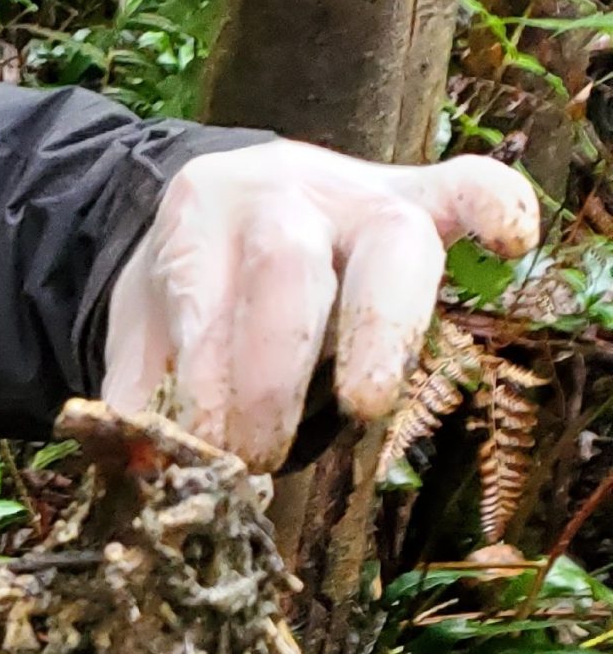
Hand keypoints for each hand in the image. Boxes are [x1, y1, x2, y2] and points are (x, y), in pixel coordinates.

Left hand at [101, 139, 539, 469]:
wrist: (229, 199)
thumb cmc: (195, 280)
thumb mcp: (146, 323)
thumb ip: (142, 389)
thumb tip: (144, 467)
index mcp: (198, 212)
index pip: (199, 293)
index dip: (207, 375)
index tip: (208, 446)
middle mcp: (279, 193)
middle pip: (285, 268)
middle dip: (273, 375)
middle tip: (259, 456)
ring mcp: (357, 190)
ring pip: (386, 244)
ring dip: (378, 335)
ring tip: (360, 409)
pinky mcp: (421, 196)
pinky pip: (467, 186)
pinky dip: (493, 207)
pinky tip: (510, 245)